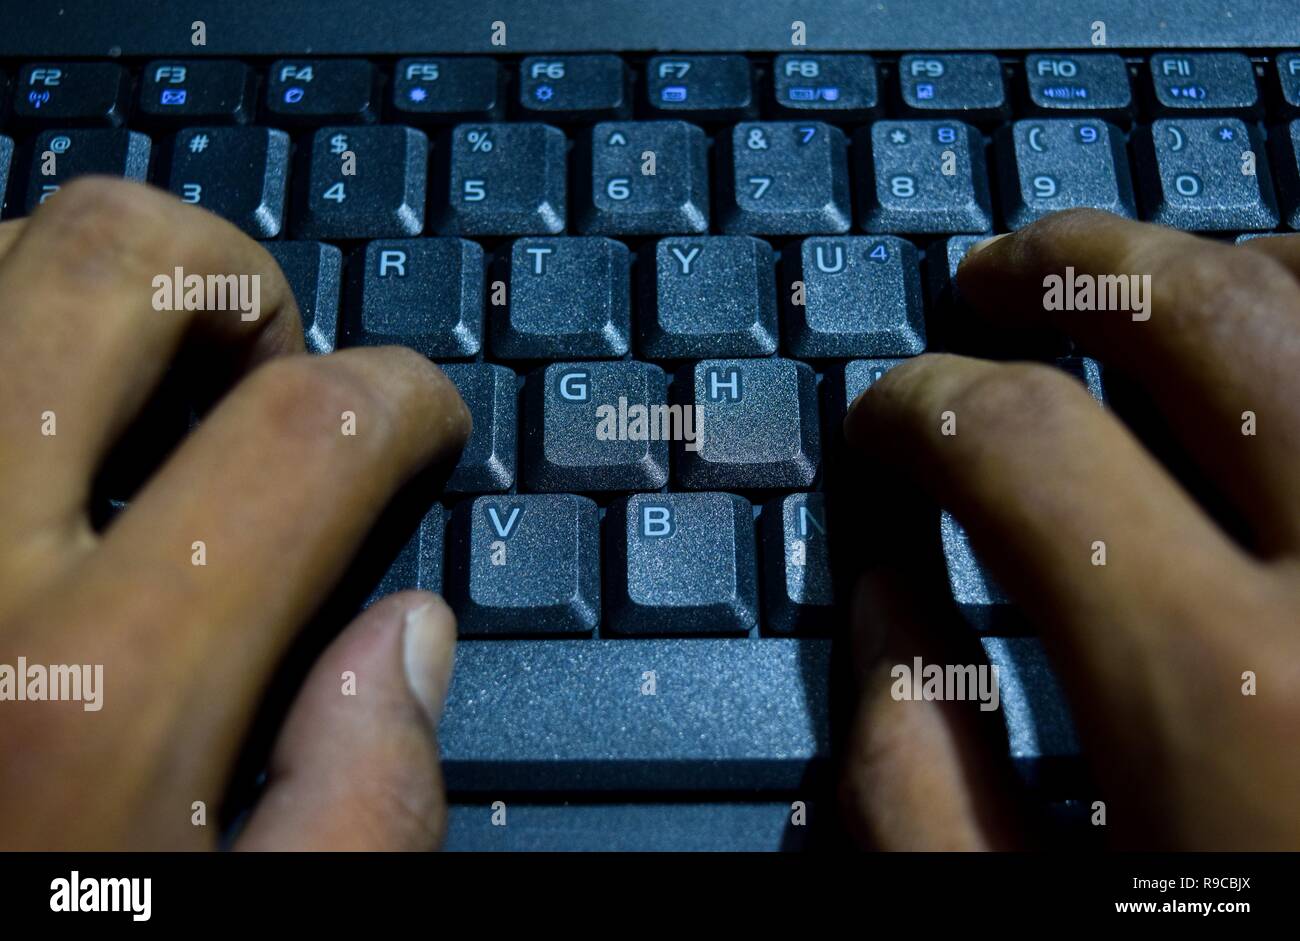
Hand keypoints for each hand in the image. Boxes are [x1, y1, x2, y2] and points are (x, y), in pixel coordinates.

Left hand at [0, 178, 469, 849]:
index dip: (408, 396)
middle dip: (239, 280)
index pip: (312, 432)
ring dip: (86, 290)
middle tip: (265, 364)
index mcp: (90, 693)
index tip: (418, 418)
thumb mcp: (231, 933)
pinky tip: (3, 421)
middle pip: (119, 257)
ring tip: (122, 386)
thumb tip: (411, 634)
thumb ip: (357, 809)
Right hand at [839, 210, 1299, 849]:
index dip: (912, 406)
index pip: (1011, 442)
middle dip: (1055, 271)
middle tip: (987, 280)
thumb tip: (882, 598)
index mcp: (1224, 697)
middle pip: (1188, 312)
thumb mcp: (1042, 934)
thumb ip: (919, 789)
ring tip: (1131, 284)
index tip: (884, 422)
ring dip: (1210, 263)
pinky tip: (1291, 328)